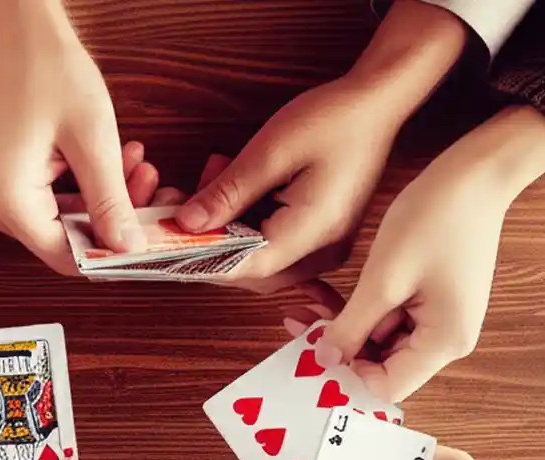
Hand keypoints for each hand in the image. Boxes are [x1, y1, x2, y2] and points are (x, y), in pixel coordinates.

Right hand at [0, 0, 145, 273]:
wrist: (14, 26)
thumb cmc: (46, 68)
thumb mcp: (91, 139)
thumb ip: (110, 201)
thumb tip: (128, 247)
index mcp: (4, 201)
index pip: (67, 257)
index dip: (114, 253)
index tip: (152, 238)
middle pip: (66, 239)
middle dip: (115, 219)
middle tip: (156, 191)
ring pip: (63, 219)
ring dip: (105, 199)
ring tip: (140, 166)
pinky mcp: (0, 177)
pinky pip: (49, 199)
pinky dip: (84, 186)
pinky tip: (116, 162)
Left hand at [174, 0, 466, 291]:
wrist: (378, 104)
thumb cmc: (334, 120)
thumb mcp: (271, 152)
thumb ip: (228, 193)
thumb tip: (188, 224)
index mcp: (313, 233)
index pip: (245, 267)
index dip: (201, 258)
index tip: (166, 242)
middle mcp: (323, 251)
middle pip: (250, 270)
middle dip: (209, 241)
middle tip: (179, 205)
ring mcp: (324, 247)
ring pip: (258, 257)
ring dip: (226, 227)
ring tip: (213, 176)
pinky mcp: (319, 235)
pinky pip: (274, 243)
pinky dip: (246, 221)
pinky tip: (234, 183)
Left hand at [313, 105, 544, 401]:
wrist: (475, 174)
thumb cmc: (435, 220)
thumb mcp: (383, 279)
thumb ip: (352, 327)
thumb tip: (326, 360)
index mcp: (445, 342)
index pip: (388, 386)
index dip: (347, 376)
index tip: (310, 355)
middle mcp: (448, 340)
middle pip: (385, 366)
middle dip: (341, 349)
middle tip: (297, 325)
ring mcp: (442, 318)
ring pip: (382, 341)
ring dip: (346, 327)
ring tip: (306, 305)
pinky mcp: (433, 299)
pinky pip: (391, 318)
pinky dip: (361, 310)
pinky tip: (328, 295)